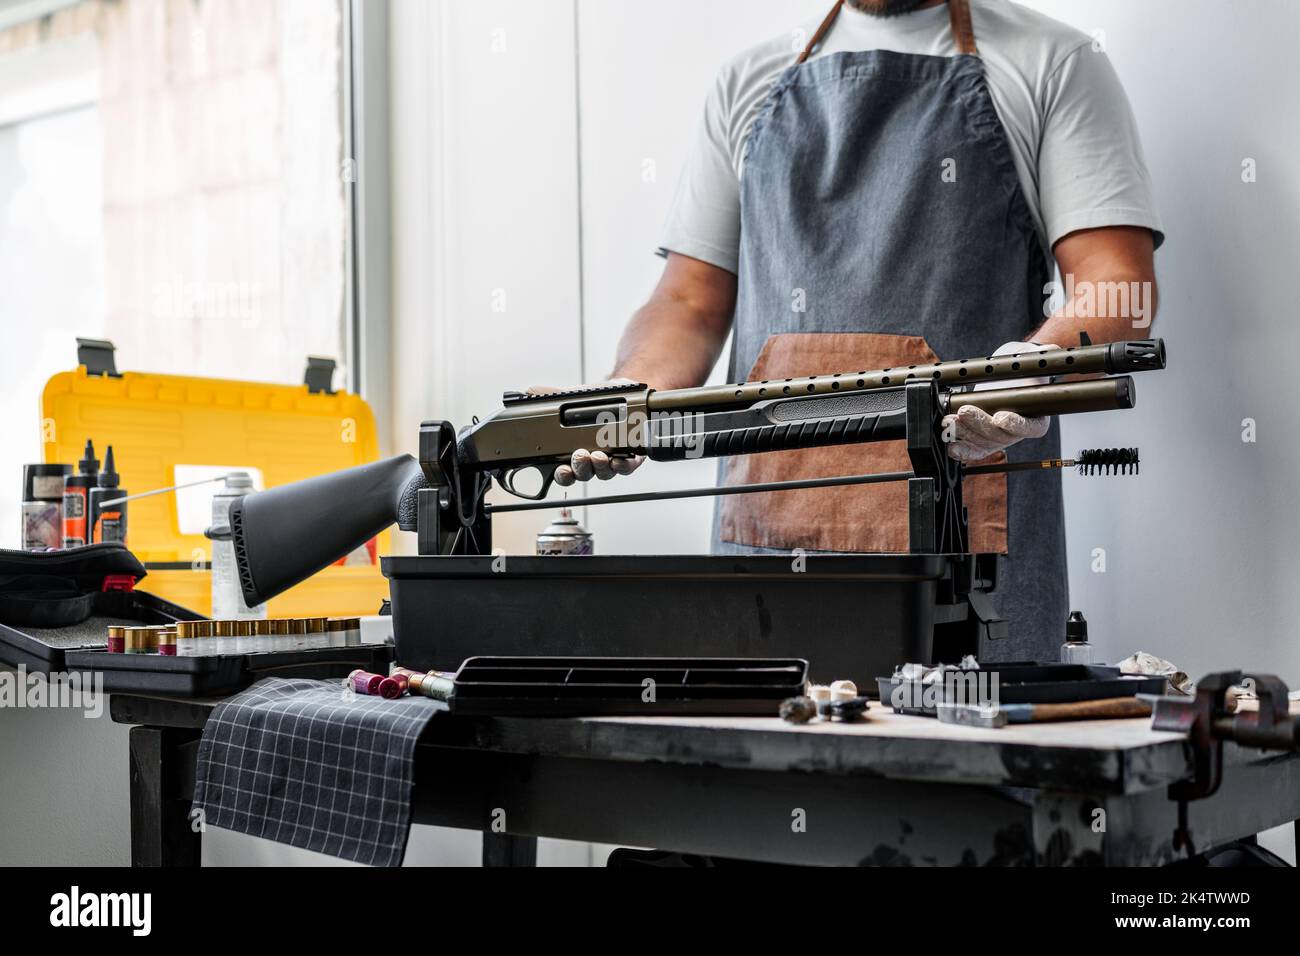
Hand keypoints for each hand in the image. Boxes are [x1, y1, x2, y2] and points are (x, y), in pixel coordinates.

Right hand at [525, 380, 645, 485]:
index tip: (560, 470)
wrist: (622, 394)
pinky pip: (625, 468)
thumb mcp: (568, 397)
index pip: (561, 472)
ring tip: (598, 456)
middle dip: (579, 468)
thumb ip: (547, 396)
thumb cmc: (593, 402)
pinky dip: (621, 466)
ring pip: (602, 473)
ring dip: (599, 467)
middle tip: (580, 456)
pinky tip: (618, 460)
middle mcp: (589, 461)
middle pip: (581, 475)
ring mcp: (609, 461)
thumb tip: (527, 390)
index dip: (561, 475)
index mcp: (570, 453)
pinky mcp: (629, 457)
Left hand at [944, 341, 1053, 461]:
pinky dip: (962, 450)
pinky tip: (952, 447)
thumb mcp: (1031, 359)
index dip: (1016, 424)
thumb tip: (1052, 350)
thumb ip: (1041, 356)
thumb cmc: (1020, 368)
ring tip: (950, 420)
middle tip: (965, 411)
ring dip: (965, 433)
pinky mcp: (982, 439)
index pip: (1030, 427)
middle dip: (980, 424)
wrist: (1005, 374)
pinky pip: (973, 450)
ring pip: (983, 443)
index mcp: (1037, 418)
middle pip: (1001, 436)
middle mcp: (1017, 432)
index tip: (1001, 416)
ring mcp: (998, 438)